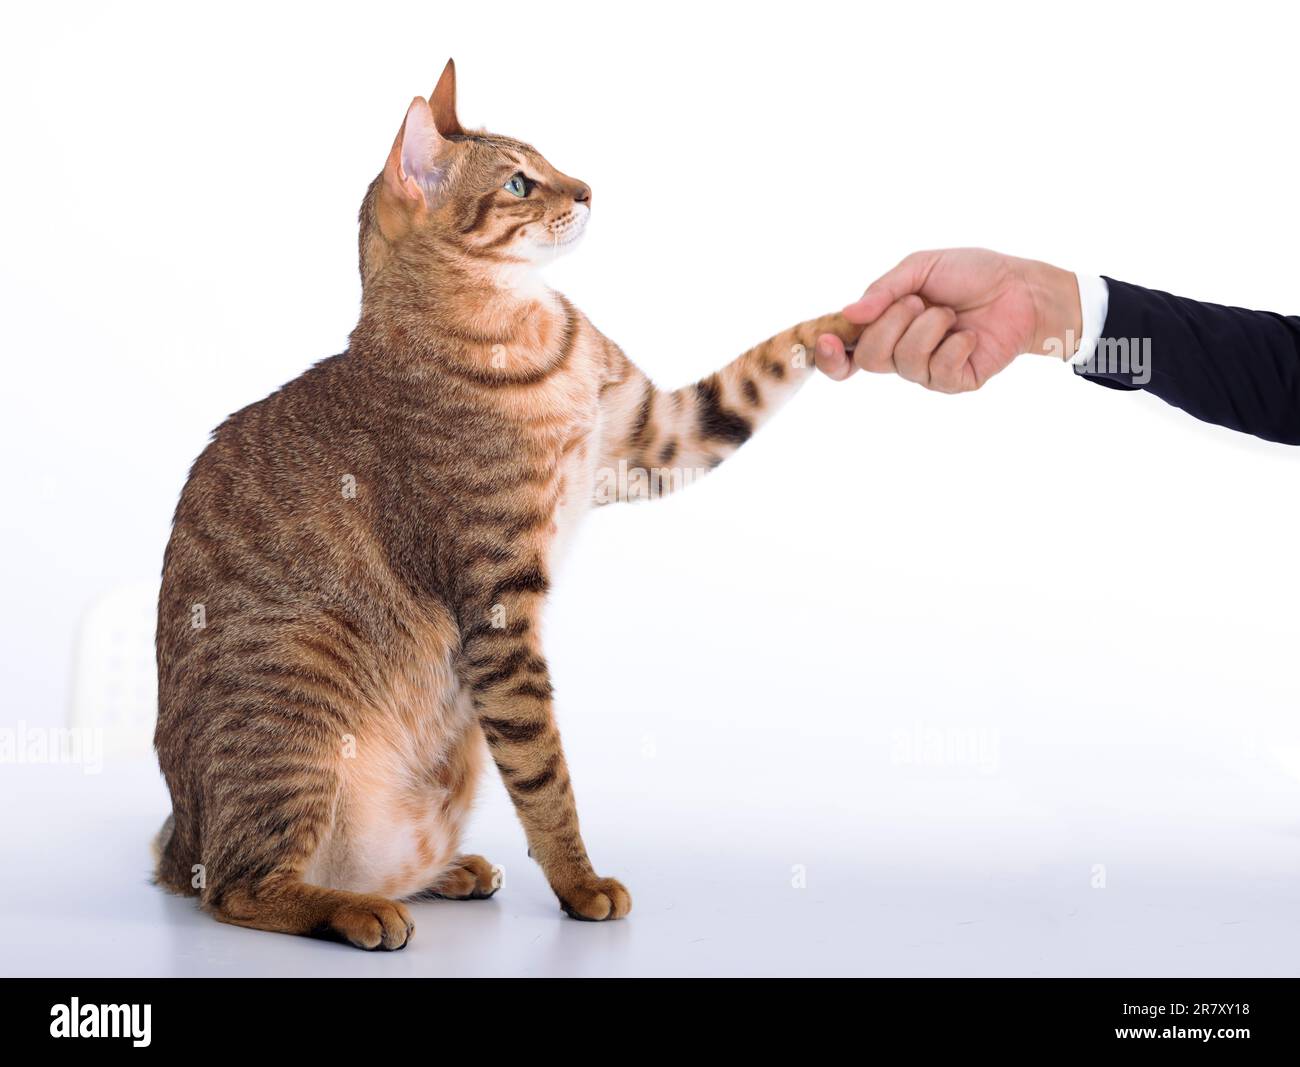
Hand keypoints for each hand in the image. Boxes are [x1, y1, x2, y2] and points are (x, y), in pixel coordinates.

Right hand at [814, 248, 1082, 392]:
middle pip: (871, 358)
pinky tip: (968, 334)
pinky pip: (940, 371)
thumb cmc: (971, 273)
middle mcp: (901, 353)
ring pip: (905, 362)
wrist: (1020, 287)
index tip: (827, 340)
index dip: (830, 355)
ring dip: (928, 328)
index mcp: (886, 327)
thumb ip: (883, 290)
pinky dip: (954, 344)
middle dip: (892, 323)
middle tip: (919, 302)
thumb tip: (850, 314)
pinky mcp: (956, 381)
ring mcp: (928, 371)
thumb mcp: (921, 268)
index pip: (847, 355)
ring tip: (950, 313)